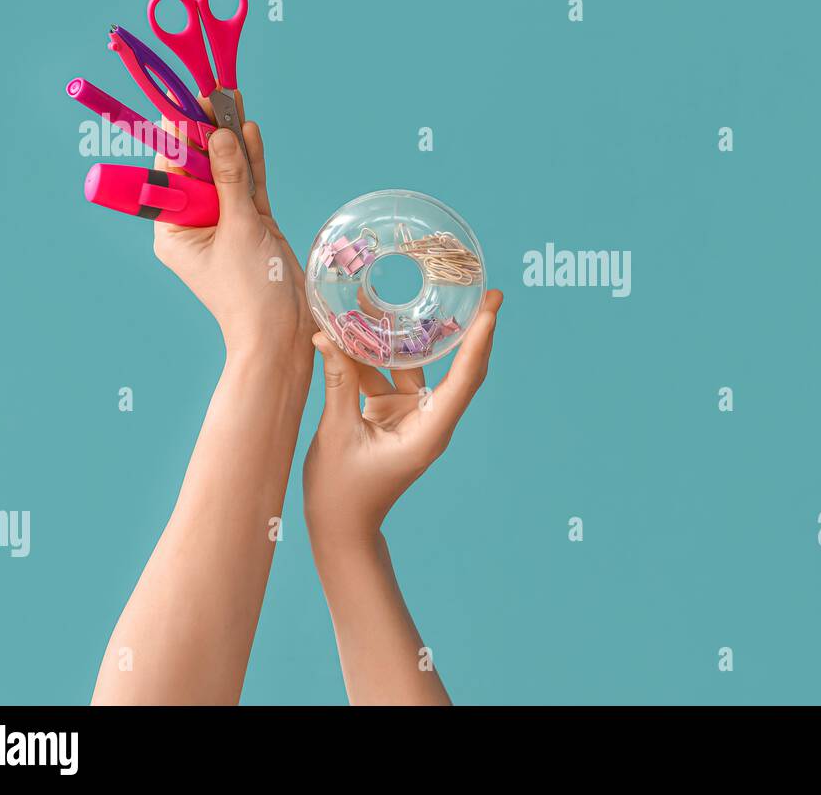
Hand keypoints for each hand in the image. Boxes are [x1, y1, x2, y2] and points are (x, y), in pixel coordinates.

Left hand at [152, 97, 312, 357]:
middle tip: (209, 93)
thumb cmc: (250, 293)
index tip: (182, 104)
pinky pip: (249, 186)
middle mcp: (196, 224)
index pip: (172, 174)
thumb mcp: (239, 230)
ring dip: (231, 139)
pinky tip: (249, 130)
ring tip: (230, 98)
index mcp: (174, 230)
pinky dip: (251, 161)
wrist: (281, 333)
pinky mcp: (254, 226)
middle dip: (206, 132)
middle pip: (200, 168)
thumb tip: (220, 135)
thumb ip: (231, 180)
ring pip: (227, 173)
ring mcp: (227, 224)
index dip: (179, 138)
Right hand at [304, 290, 502, 548]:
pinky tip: (352, 328)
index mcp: (430, 430)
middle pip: (458, 367)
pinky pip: (388, 375)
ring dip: (400, 336)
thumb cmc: (342, 493)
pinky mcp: (393, 414)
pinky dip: (372, 356)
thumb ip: (337, 384)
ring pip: (414, 365)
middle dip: (471, 329)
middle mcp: (429, 419)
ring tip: (379, 297)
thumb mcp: (337, 434)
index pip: (464, 378)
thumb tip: (327, 336)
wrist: (340, 528)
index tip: (493, 307)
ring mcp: (412, 415)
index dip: (480, 340)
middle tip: (488, 291)